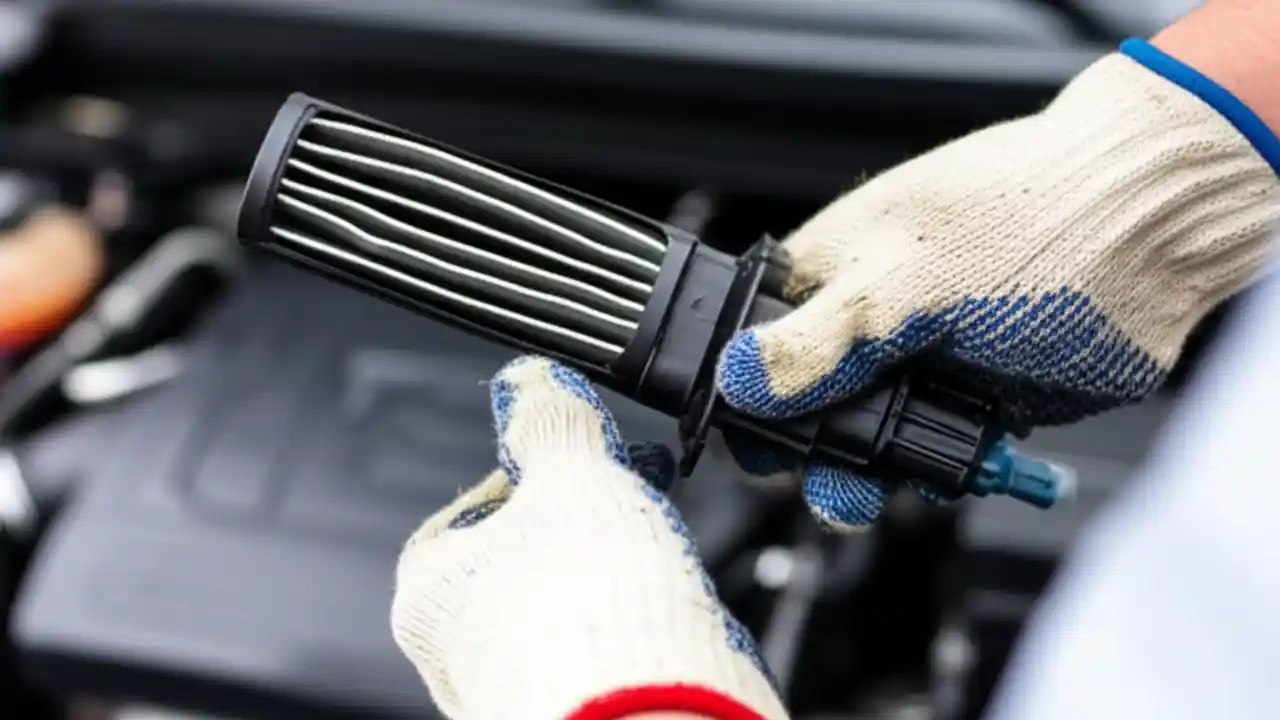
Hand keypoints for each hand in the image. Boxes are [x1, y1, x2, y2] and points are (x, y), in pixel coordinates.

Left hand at [391, 357, 786, 719]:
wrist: (643, 718)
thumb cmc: (585, 614)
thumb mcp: (571, 476)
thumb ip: (551, 421)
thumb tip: (532, 381)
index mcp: (431, 588)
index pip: (475, 504)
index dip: (537, 470)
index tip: (582, 454)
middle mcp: (457, 651)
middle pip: (524, 556)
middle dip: (587, 518)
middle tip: (635, 492)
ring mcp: (511, 688)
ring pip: (565, 605)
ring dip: (612, 568)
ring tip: (660, 548)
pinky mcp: (566, 712)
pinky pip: (597, 650)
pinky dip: (629, 622)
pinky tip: (666, 608)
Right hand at [716, 48, 1278, 531]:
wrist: (1144, 230)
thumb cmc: (1021, 217)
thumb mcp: (896, 284)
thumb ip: (815, 343)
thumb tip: (739, 380)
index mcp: (828, 276)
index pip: (754, 348)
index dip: (752, 401)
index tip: (765, 443)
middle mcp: (869, 322)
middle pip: (810, 409)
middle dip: (816, 452)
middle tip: (836, 474)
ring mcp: (922, 362)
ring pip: (872, 441)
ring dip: (875, 472)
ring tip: (890, 480)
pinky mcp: (977, 398)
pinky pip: (937, 454)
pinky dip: (939, 473)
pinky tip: (953, 470)